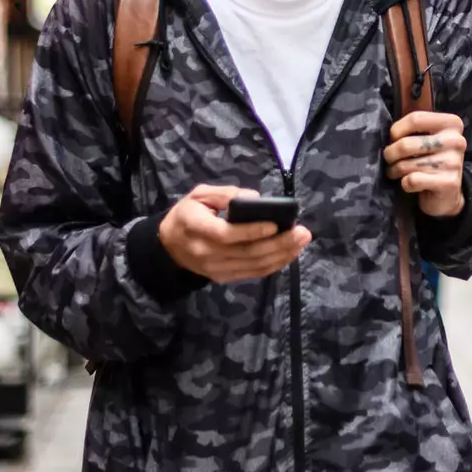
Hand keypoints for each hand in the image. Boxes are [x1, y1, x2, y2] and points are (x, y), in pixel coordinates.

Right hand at [157, 185, 309, 282]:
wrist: (169, 245)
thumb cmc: (187, 214)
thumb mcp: (199, 195)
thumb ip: (225, 194)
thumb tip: (255, 198)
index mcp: (197, 229)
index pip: (227, 235)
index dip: (252, 231)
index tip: (275, 224)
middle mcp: (207, 254)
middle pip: (247, 253)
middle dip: (279, 244)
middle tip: (302, 232)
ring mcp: (216, 269)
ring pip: (254, 266)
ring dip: (282, 255)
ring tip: (301, 241)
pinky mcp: (224, 278)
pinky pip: (253, 273)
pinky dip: (274, 265)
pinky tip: (289, 253)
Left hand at [385, 111, 466, 218]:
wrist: (448, 193)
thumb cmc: (431, 159)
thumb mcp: (428, 137)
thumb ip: (414, 128)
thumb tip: (389, 131)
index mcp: (452, 124)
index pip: (415, 119)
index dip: (396, 130)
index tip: (393, 140)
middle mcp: (456, 141)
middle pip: (406, 144)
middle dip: (390, 154)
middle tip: (389, 159)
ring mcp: (454, 162)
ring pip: (406, 165)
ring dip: (395, 170)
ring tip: (396, 171)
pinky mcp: (449, 183)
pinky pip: (413, 180)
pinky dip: (405, 183)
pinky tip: (409, 183)